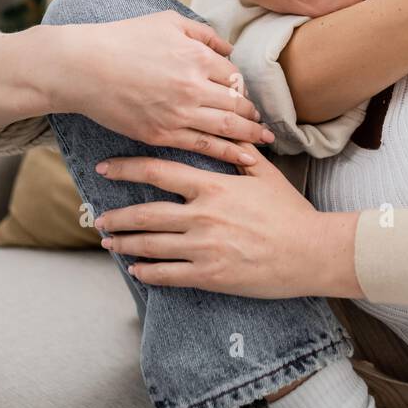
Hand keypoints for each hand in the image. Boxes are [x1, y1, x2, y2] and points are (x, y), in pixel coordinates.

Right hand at [55, 11, 273, 165]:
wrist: (83, 67)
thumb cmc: (123, 38)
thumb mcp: (167, 22)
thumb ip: (203, 33)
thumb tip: (228, 48)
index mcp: (197, 58)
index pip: (234, 77)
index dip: (241, 87)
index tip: (242, 94)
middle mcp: (193, 87)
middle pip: (237, 105)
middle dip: (253, 115)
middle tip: (263, 123)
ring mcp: (178, 114)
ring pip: (227, 128)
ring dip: (250, 136)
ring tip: (263, 141)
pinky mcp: (161, 135)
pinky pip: (202, 147)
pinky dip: (227, 153)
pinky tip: (243, 158)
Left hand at [92, 149, 360, 296]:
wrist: (311, 251)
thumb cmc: (290, 212)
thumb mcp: (266, 174)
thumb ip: (239, 153)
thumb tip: (226, 130)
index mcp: (213, 186)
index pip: (159, 172)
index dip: (127, 169)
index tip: (105, 168)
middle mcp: (203, 216)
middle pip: (145, 213)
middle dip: (116, 215)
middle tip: (97, 217)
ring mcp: (204, 248)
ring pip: (151, 245)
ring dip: (125, 244)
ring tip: (109, 242)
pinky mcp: (210, 276)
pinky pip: (168, 275)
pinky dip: (147, 272)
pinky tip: (135, 270)